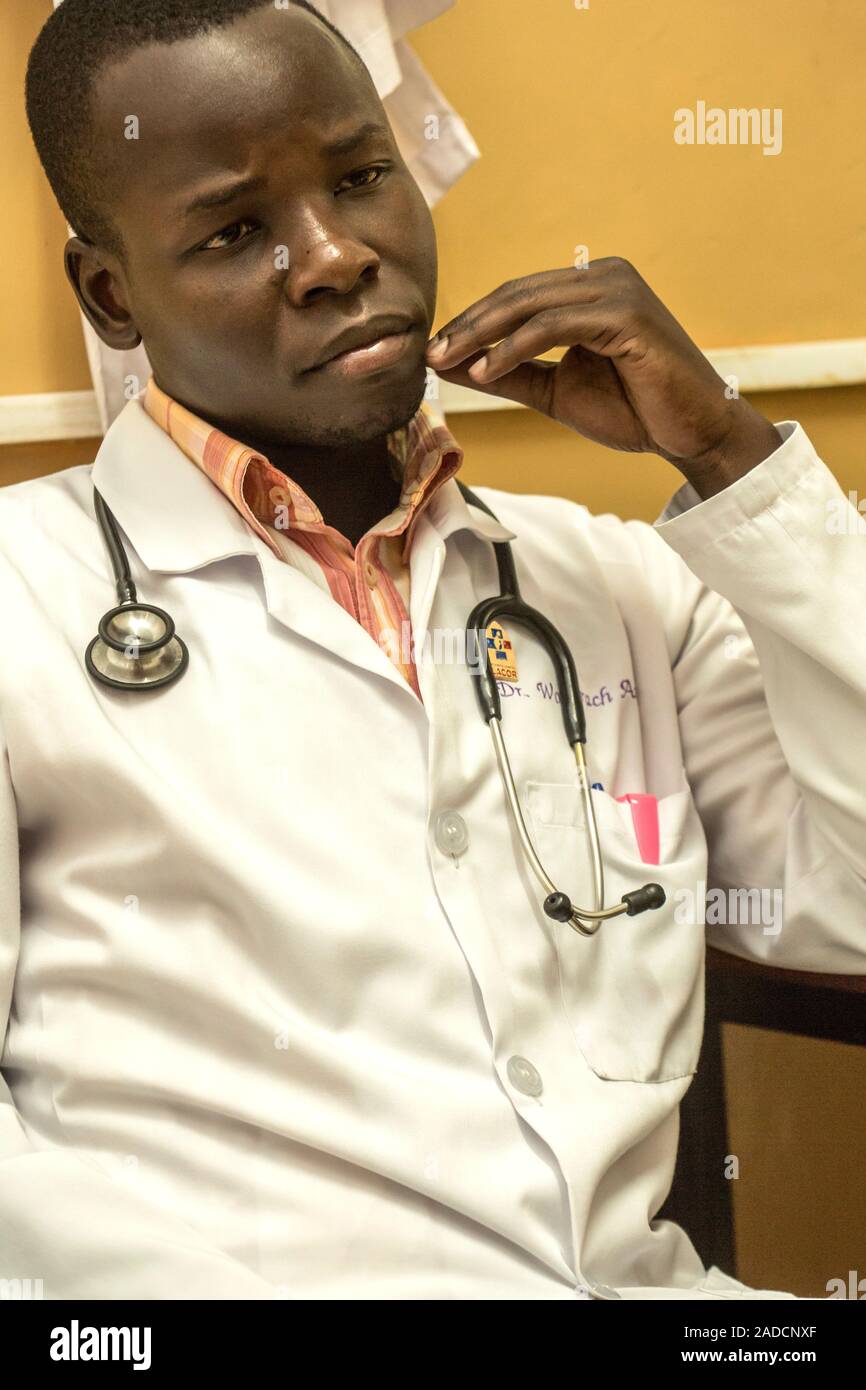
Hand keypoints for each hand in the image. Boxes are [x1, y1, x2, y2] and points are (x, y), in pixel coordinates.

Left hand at [425, 259, 781, 496]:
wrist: (691, 434)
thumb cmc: (633, 411)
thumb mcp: (555, 390)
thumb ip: (509, 374)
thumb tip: (451, 365)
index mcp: (590, 286)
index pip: (518, 295)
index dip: (473, 322)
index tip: (434, 351)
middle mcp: (605, 275)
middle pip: (518, 294)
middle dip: (469, 325)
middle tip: (430, 353)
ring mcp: (618, 289)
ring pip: (531, 304)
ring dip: (483, 335)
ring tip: (448, 362)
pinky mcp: (627, 313)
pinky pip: (554, 324)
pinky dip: (515, 347)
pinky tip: (486, 370)